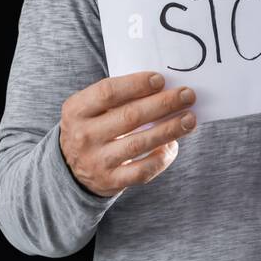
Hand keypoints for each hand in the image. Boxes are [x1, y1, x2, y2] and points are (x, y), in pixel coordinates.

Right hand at [59, 71, 197, 197]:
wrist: (71, 168)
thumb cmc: (91, 126)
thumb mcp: (90, 108)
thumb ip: (118, 96)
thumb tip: (162, 87)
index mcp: (76, 110)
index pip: (108, 92)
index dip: (136, 84)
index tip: (161, 80)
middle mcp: (83, 136)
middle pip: (130, 117)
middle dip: (163, 104)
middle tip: (187, 95)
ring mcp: (96, 161)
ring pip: (139, 143)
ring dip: (169, 129)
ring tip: (189, 119)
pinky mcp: (110, 181)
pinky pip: (142, 171)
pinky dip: (161, 158)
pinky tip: (173, 146)